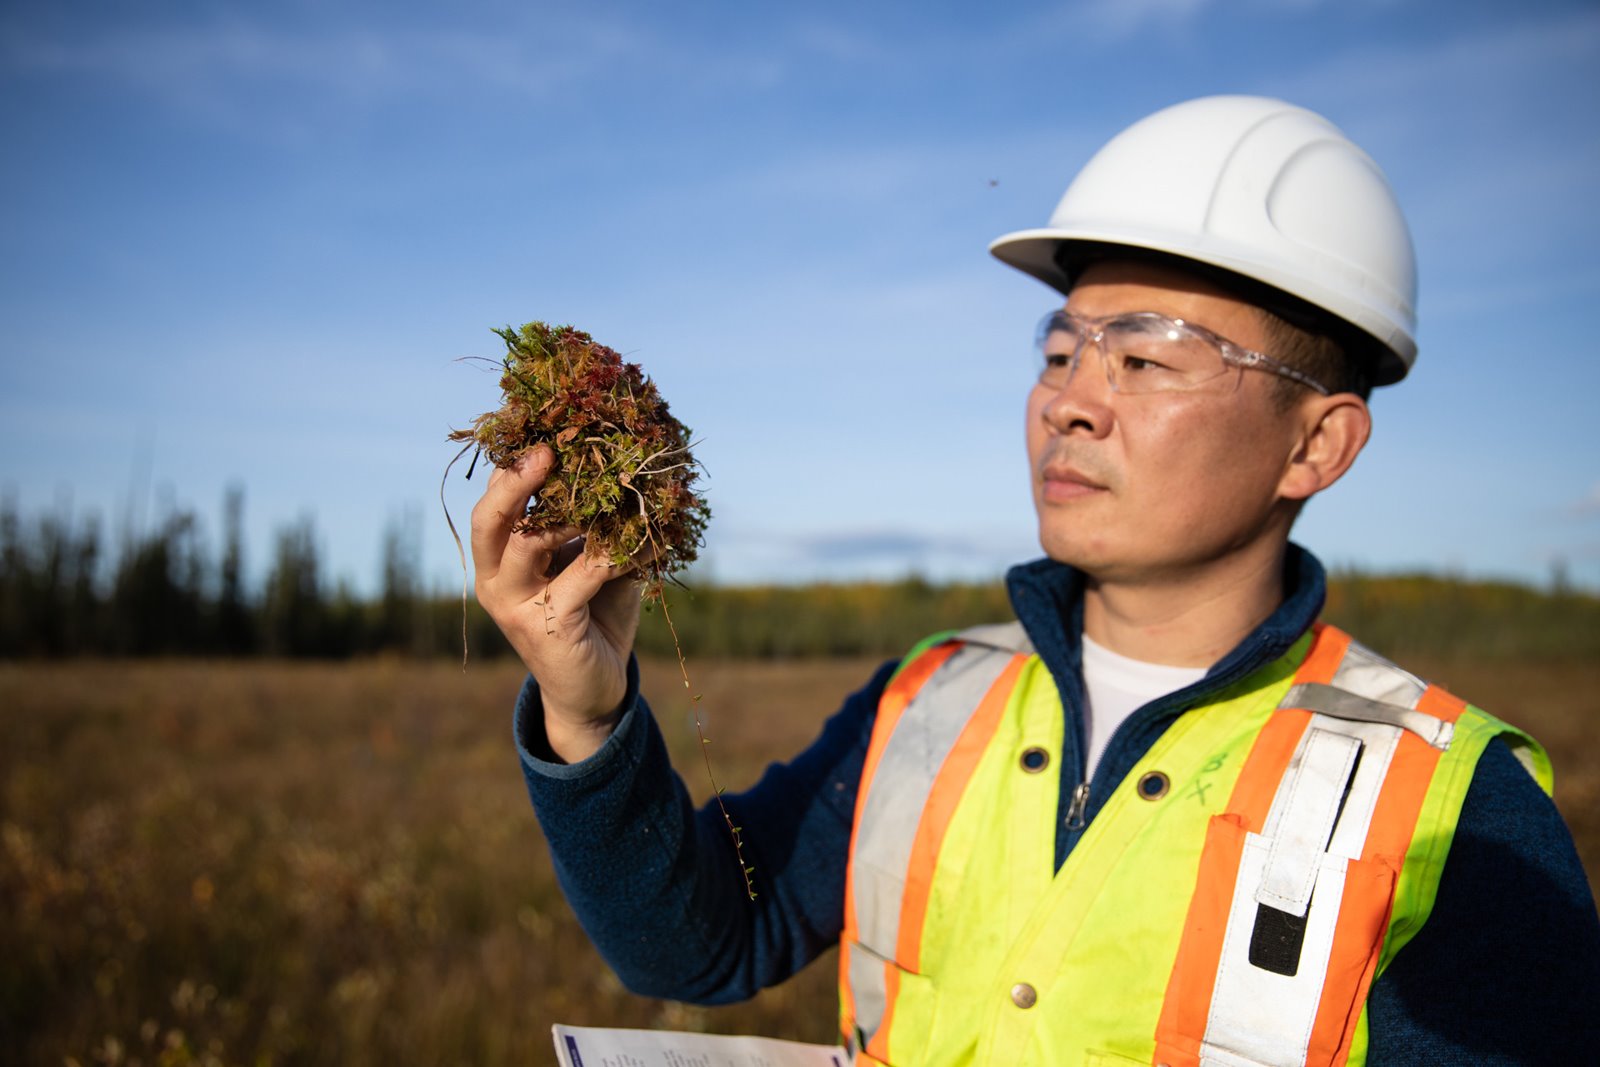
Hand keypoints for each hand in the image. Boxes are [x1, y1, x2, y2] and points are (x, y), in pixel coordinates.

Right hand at [470, 446, 642, 762]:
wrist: (593, 689)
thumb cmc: (593, 617)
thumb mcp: (591, 563)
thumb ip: (596, 525)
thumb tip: (630, 470)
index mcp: (497, 560)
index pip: (492, 504)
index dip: (512, 468)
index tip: (544, 432)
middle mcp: (494, 581)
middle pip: (489, 520)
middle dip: (515, 480)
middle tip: (547, 451)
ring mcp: (515, 607)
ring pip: (527, 542)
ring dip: (567, 511)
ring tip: (602, 492)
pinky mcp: (545, 629)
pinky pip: (582, 576)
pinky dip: (614, 552)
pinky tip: (642, 542)